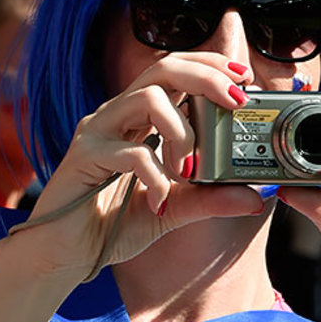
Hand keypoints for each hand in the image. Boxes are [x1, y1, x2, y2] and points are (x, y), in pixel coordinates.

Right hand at [16, 52, 262, 282]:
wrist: (64, 256)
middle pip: (163, 68)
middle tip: (236, 100)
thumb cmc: (109, 227)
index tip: (245, 78)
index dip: (210, 65)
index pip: (175, 71)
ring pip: (148, 98)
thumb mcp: (171, 210)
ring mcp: (97, 132)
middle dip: (207, 76)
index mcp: (136, 120)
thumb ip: (209, 200)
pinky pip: (131, 153)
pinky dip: (157, 176)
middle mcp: (115, 115)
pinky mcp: (83, 157)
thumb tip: (256, 196)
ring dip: (182, 131)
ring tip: (189, 171)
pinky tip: (161, 200)